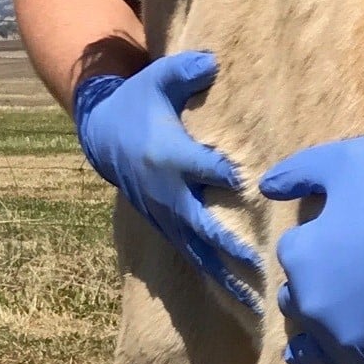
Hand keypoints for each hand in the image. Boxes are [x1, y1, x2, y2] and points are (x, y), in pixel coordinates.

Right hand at [73, 51, 261, 310]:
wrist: (103, 134)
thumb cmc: (140, 100)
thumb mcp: (158, 78)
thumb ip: (186, 71)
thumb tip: (213, 61)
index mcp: (166, 154)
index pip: (203, 168)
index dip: (226, 175)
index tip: (253, 186)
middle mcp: (166, 190)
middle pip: (202, 221)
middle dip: (230, 243)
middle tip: (260, 262)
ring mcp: (165, 212)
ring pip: (198, 249)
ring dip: (226, 274)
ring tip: (256, 301)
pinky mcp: (167, 223)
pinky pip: (193, 253)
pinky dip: (215, 274)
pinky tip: (240, 296)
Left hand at [259, 136, 363, 363]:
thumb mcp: (350, 159)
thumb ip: (300, 171)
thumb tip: (265, 188)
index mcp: (303, 255)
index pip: (293, 254)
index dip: (315, 243)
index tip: (335, 239)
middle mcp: (314, 305)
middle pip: (299, 303)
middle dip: (310, 295)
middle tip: (330, 288)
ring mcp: (348, 342)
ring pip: (317, 353)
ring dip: (313, 351)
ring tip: (305, 356)